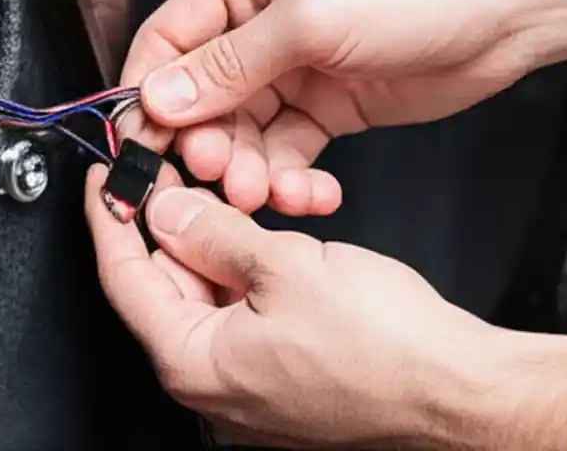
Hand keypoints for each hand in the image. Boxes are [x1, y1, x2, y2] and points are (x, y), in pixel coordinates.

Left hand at [84, 167, 566, 448]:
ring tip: (235, 198)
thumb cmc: (388, 352)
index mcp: (192, 362)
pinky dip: (246, 272)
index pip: (122, 277)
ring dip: (215, 243)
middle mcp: (210, 384)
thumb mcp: (285, 266)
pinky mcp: (281, 379)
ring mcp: (246, 386)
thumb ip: (214, 233)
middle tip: (175, 171)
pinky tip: (267, 238)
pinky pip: (243, 315)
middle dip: (171, 223)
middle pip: (163, 284)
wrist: (462, 393)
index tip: (104, 178)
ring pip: (207, 296)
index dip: (109, 217)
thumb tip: (169, 211)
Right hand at [120, 0, 566, 215]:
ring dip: (245, 168)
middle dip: (204, 141)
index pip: (169, 38)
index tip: (137, 139)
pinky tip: (303, 191)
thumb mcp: (310, 18)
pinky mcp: (326, 107)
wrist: (510, 10)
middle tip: (215, 172)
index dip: (148, 91)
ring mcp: (293, 69)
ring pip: (241, 133)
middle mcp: (261, 24)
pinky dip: (287, 179)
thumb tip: (162, 95)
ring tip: (261, 190)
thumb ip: (229, 63)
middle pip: (200, 96)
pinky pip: (285, 153)